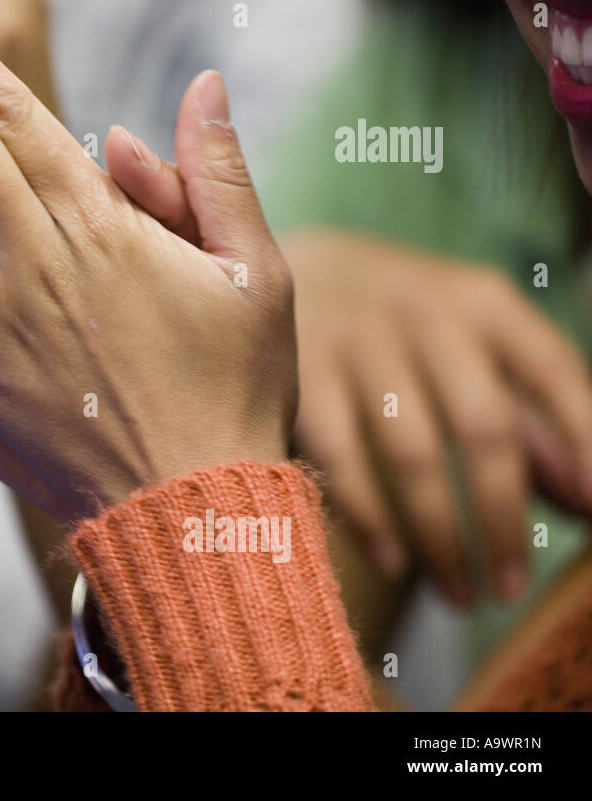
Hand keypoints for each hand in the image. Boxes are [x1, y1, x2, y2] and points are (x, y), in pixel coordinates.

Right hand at [281, 230, 591, 604]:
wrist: (297, 267)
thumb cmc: (409, 320)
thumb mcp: (474, 340)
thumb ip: (530, 410)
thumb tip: (582, 498)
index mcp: (482, 302)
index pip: (551, 367)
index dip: (582, 437)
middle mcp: (424, 315)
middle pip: (481, 426)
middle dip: (501, 516)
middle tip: (510, 587)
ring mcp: (357, 344)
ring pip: (411, 455)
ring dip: (440, 536)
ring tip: (460, 594)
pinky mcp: (302, 376)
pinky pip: (341, 459)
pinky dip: (369, 517)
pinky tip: (393, 561)